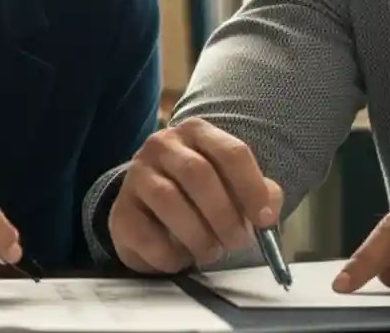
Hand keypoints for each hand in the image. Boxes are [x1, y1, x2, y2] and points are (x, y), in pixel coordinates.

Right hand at [109, 117, 282, 273]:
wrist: (150, 211)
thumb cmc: (200, 196)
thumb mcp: (233, 186)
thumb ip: (258, 194)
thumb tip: (268, 212)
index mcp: (197, 132)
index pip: (230, 152)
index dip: (251, 187)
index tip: (264, 219)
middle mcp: (163, 145)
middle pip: (198, 173)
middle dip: (224, 214)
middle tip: (237, 242)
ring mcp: (137, 174)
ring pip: (169, 200)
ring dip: (199, 235)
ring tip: (212, 251)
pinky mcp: (121, 210)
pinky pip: (146, 234)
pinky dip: (171, 254)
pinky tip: (182, 257)